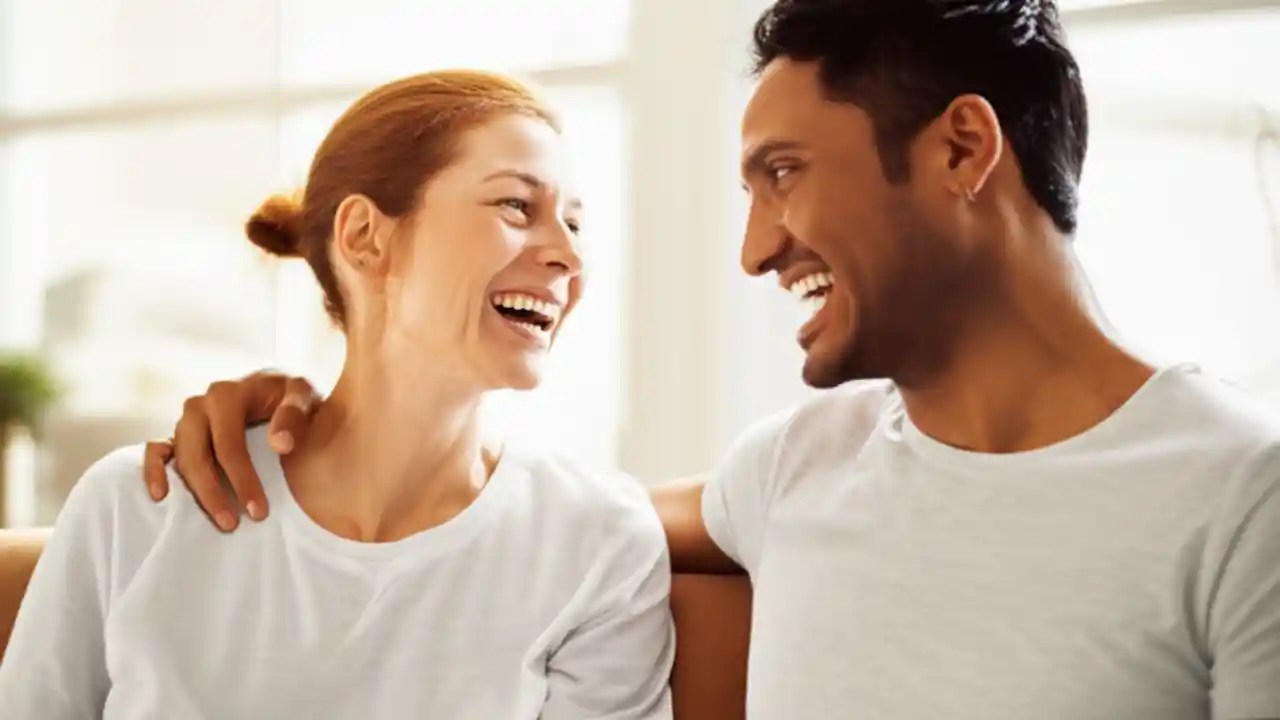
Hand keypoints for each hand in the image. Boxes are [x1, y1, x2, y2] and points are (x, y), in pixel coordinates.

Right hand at [143, 371, 321, 530]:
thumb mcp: (303, 395)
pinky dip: (153, 471)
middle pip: (198, 454)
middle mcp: (201, 405)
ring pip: (180, 458)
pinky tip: (160, 496)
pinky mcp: (179, 433)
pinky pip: (156, 450)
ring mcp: (187, 420)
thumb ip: (295, 413)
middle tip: (234, 524)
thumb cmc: (291, 398)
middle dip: (214, 492)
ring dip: (195, 492)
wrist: (281, 394)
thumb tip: (280, 444)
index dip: (241, 478)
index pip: (227, 442)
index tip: (259, 511)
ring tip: (220, 521)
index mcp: (228, 393)